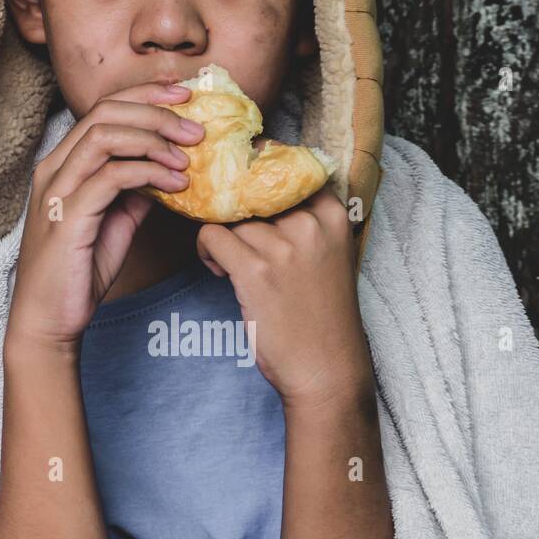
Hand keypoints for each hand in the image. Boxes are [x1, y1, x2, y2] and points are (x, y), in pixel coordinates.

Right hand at [5, 82, 204, 350]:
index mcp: (63, 163)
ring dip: (155, 139)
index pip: (103, 108)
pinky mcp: (67, 216)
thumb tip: (169, 170)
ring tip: (189, 156)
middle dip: (157, 111)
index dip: (145, 95)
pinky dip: (149, 172)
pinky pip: (111, 176)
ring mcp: (57, 190)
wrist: (48, 319)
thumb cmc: (77, 272)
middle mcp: (54, 167)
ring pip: (105, 135)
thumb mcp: (114, 221)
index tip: (185, 97)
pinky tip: (175, 183)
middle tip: (197, 127)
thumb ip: (134, 191)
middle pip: (105, 112)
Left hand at [195, 188, 372, 408]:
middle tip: (234, 237)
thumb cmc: (321, 312)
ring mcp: (282, 246)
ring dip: (219, 234)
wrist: (327, 370)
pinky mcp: (254, 270)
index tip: (245, 197)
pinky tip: (221, 272)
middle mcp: (309, 223)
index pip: (283, 168)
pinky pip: (210, 236)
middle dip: (233, 210)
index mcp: (332, 213)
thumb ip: (297, 219)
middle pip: (249, 190)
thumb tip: (247, 185)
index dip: (255, 177)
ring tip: (231, 262)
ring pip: (226, 214)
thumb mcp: (324, 253)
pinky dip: (206, 251)